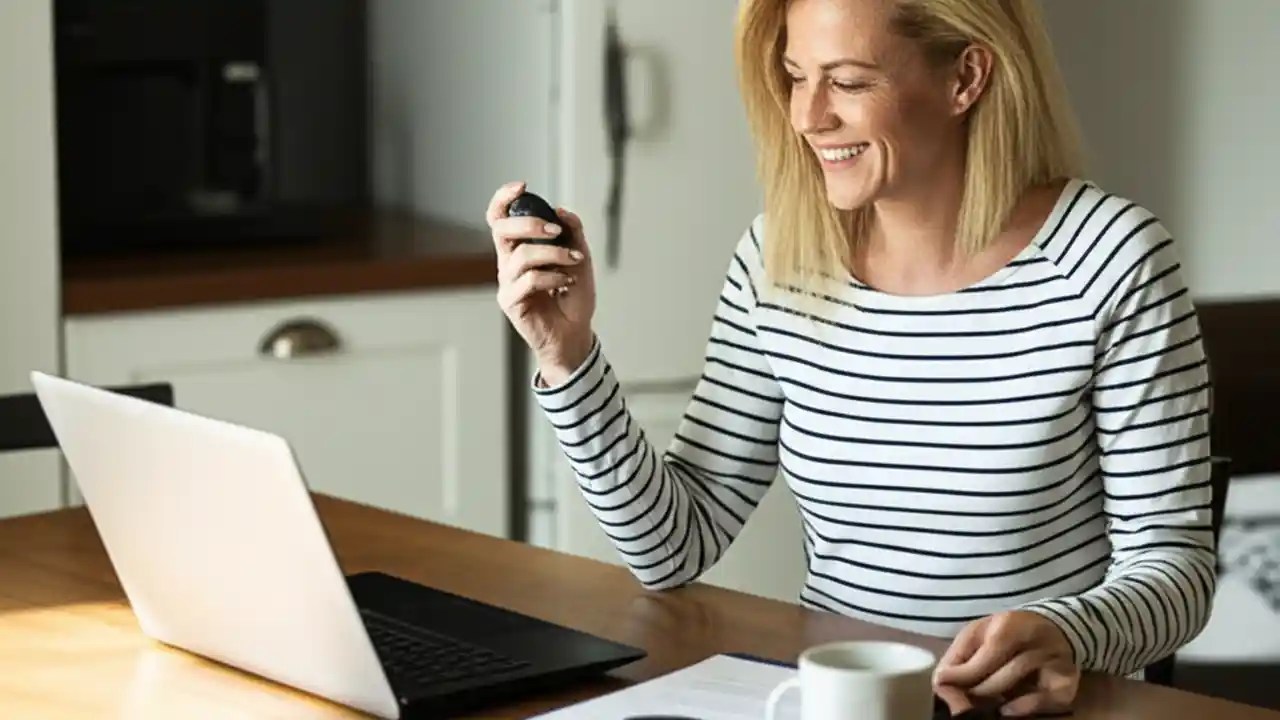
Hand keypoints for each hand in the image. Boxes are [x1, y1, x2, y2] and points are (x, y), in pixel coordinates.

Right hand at [487, 180, 597, 384]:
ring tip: (574, 262)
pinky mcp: (510, 301)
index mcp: (519, 248)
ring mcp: (507, 282)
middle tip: (556, 230)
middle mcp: (508, 262)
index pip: (499, 217)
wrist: (575, 333)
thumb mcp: (580, 258)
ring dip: (554, 254)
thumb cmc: (573, 297)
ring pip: (522, 254)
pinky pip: (529, 280)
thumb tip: (562, 210)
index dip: (503, 198)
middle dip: (530, 223)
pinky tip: (565, 283)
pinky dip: (552, 277)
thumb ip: (572, 233)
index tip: (522, 186)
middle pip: (501, 229)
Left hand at [933, 610, 1078, 716]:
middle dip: (975, 691)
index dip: (964, 673)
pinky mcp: (1066, 684)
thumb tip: (941, 682)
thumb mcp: (979, 633)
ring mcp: (1056, 664)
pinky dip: (1021, 708)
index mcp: (1012, 624)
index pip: (987, 655)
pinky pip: (1043, 703)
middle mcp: (1039, 642)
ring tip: (979, 700)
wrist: (1052, 628)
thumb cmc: (1006, 632)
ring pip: (1018, 690)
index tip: (943, 683)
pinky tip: (1006, 707)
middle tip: (959, 698)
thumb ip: (959, 656)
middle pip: (1001, 677)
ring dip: (993, 699)